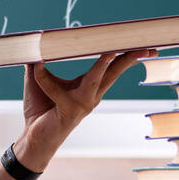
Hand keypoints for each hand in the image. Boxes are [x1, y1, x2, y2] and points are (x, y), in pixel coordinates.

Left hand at [16, 48, 157, 170]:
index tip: (142, 44)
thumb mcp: (38, 79)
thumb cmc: (40, 108)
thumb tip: (31, 42)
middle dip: (131, 58)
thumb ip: (37, 60)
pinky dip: (44, 79)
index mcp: (89, 86)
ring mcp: (83, 103)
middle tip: (147, 48)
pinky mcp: (68, 110)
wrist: (33, 137)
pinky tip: (38, 65)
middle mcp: (91, 95)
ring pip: (96, 79)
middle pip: (115, 72)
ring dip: (103, 64)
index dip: (127, 55)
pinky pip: (57, 90)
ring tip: (110, 52)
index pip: (112, 67)